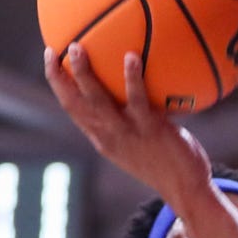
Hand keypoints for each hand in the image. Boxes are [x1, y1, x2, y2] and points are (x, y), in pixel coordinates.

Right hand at [44, 46, 213, 206]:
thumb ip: (128, 120)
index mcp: (102, 138)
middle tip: (53, 50)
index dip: (57, 83)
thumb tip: (132, 88)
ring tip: (77, 48)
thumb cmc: (166, 162)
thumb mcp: (138, 142)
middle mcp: (108, 136)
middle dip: (58, 77)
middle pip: (75, 104)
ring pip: (97, 100)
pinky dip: (131, 77)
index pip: (72, 108)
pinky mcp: (150, 129)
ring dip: (83, 73)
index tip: (51, 58)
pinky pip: (137, 99)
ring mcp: (127, 133)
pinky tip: (131, 56)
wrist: (186, 189)